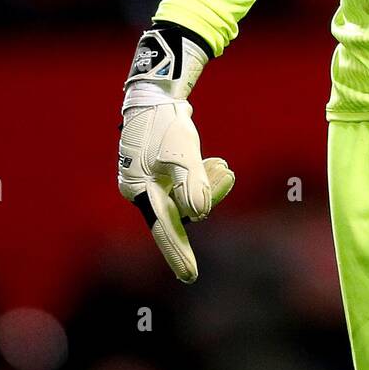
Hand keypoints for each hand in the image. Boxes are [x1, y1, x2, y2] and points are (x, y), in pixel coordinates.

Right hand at [118, 99, 234, 283]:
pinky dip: (202, 175)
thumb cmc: (165, 123)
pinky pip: (186, 182)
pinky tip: (217, 163)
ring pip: (186, 194)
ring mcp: (152, 178)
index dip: (178, 252)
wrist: (158, 93)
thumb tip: (201, 213)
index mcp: (140, 188)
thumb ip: (192, 183)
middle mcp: (143, 187)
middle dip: (207, 194)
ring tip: (224, 166)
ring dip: (208, 183)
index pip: (164, 227)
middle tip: (228, 173)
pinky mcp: (162, 168)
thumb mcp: (181, 152)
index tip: (191, 276)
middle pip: (181, 208)